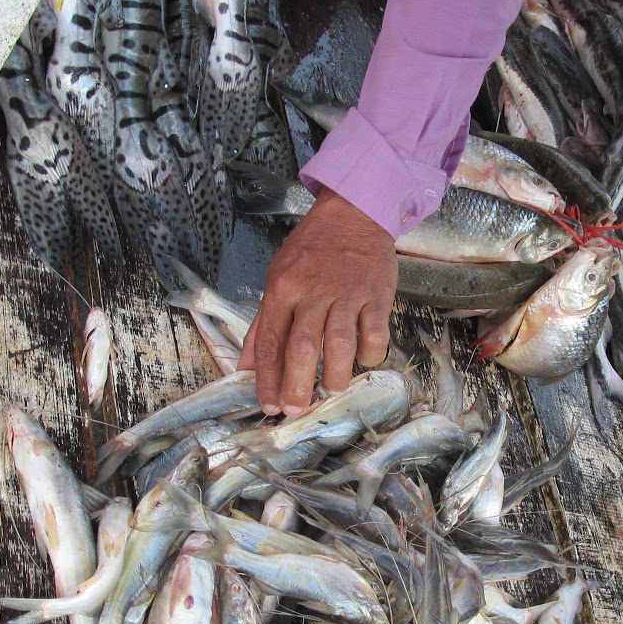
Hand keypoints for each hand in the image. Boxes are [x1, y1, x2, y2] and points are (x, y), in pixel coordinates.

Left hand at [238, 188, 397, 415]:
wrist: (355, 213)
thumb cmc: (313, 249)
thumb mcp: (277, 276)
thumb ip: (263, 323)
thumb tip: (245, 366)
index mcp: (283, 288)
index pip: (269, 340)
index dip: (267, 378)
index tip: (268, 404)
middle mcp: (313, 292)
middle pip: (302, 348)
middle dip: (297, 386)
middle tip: (296, 410)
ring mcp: (347, 294)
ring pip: (339, 345)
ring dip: (334, 376)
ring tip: (330, 390)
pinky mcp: (376, 295)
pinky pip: (374, 334)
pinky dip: (369, 355)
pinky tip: (363, 361)